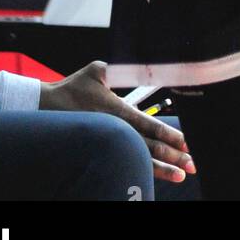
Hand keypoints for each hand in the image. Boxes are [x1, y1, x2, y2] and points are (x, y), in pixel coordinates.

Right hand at [39, 61, 196, 183]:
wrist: (46, 109)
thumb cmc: (73, 87)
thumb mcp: (95, 71)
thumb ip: (118, 67)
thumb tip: (137, 64)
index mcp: (115, 110)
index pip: (146, 124)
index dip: (168, 134)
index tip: (186, 142)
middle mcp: (114, 130)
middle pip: (148, 146)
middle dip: (172, 156)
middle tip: (192, 163)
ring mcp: (108, 144)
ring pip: (139, 159)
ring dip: (162, 169)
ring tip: (181, 175)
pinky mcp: (103, 152)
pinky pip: (127, 163)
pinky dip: (144, 171)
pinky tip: (159, 176)